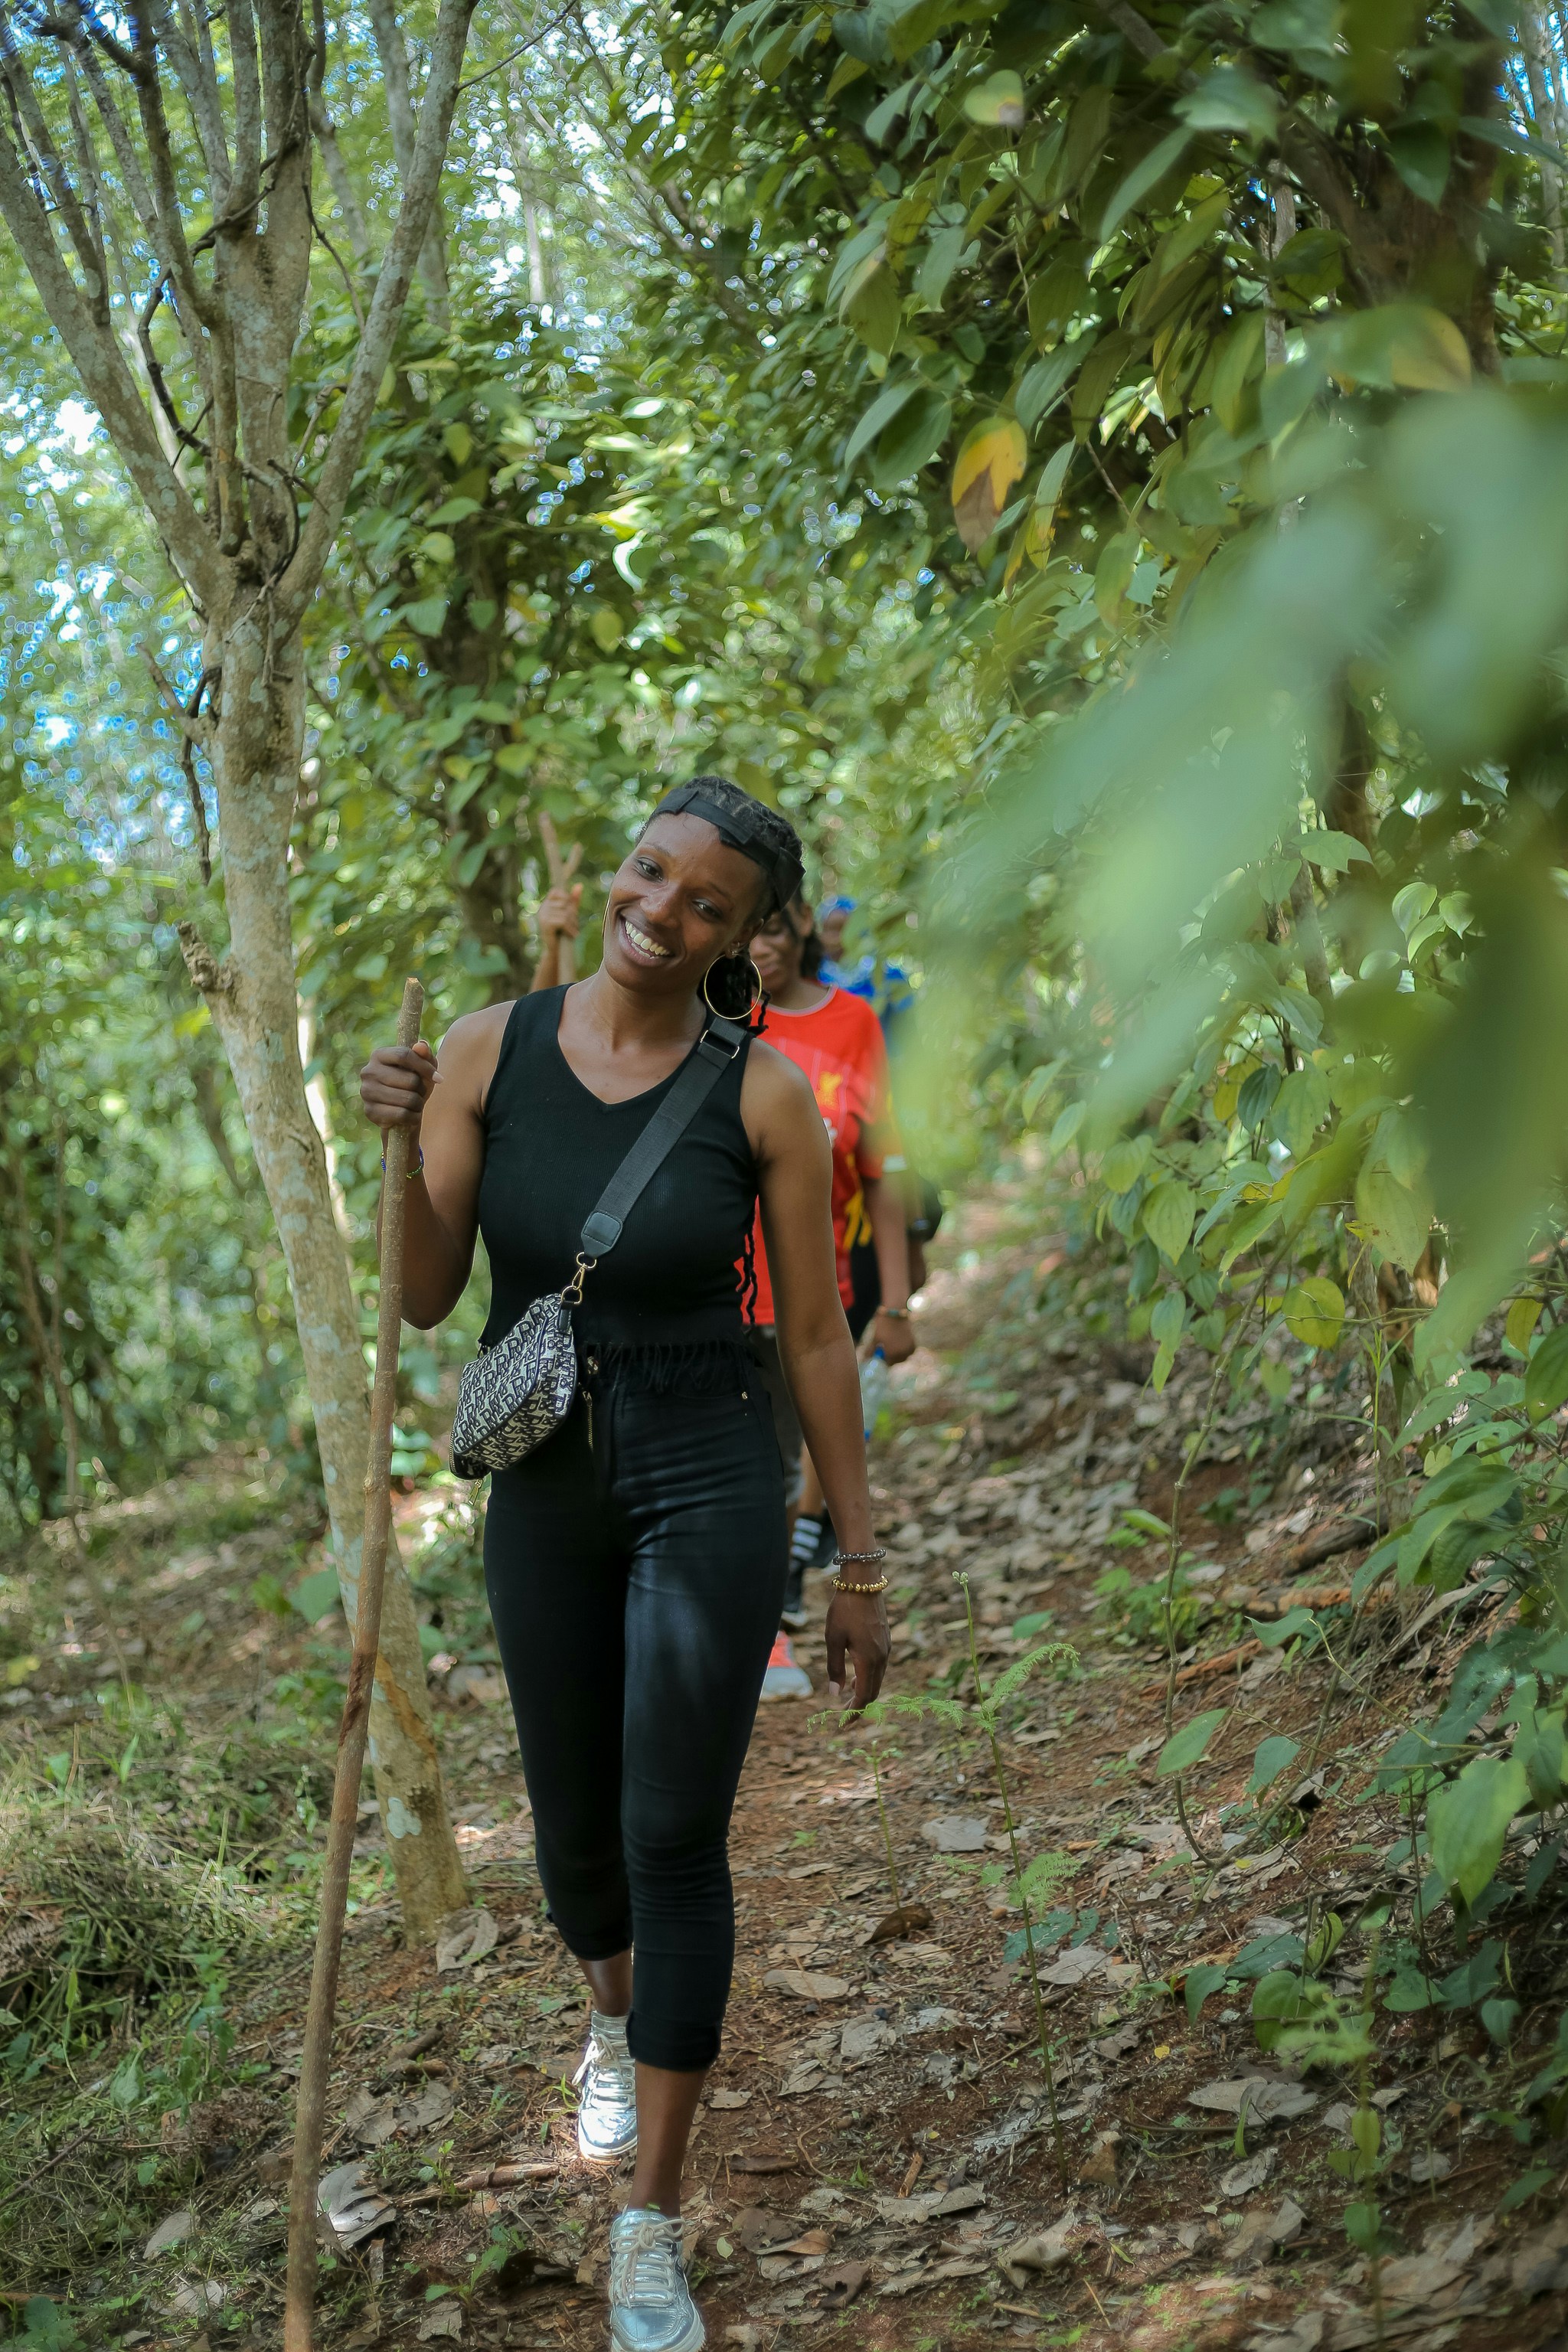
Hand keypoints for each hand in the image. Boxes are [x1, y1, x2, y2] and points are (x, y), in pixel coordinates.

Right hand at [360, 1039, 437, 1131]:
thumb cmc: (411, 1084)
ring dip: (419, 1104)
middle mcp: (368, 1072)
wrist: (398, 1113)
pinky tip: (411, 1116)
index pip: (404, 1055)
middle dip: (422, 1089)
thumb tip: (421, 1045)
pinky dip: (413, 1117)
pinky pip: (402, 1115)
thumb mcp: (421, 1068)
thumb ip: (424, 1054)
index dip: (425, 1067)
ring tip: (416, 1104)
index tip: (439, 1078)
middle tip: (421, 1093)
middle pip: (410, 1080)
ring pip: (408, 1099)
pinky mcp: (370, 1112)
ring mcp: (367, 1092)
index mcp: (379, 1055)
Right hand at [538, 881, 582, 941]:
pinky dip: (570, 929)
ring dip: (573, 924)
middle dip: (573, 915)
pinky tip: (572, 935)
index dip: (567, 899)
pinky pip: (563, 921)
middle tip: (573, 926)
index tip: (570, 913)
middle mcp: (542, 908)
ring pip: (565, 913)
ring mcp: (542, 916)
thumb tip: (579, 885)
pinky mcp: (545, 924)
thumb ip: (573, 900)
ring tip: (572, 932)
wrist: (556, 951)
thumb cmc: (563, 932)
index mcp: (546, 903)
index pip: (557, 891)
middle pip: (564, 903)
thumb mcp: (569, 914)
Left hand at [825, 1589, 888, 1712]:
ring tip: (848, 1697)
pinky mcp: (885, 1640)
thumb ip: (834, 1668)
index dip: (854, 1713)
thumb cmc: (844, 1610)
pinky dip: (868, 1678)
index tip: (842, 1724)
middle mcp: (882, 1658)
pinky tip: (855, 1676)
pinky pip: (879, 1667)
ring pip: (877, 1679)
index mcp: (868, 1660)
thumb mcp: (833, 1639)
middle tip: (844, 1716)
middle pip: (873, 1691)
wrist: (863, 1583)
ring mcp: (886, 1648)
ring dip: (864, 1691)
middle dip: (859, 1706)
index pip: (864, 1696)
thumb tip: (835, 1695)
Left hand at [874, 1307, 915, 1365]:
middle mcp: (901, 1354)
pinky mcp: (914, 1345)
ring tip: (892, 1347)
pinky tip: (899, 1345)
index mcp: (891, 1354)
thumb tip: (865, 1360)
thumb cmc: (883, 1325)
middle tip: (885, 1353)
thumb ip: (870, 1351)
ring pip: (902, 1359)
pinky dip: (904, 1352)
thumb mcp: (875, 1339)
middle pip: (895, 1363)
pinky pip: (908, 1353)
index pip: (886, 1365)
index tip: (880, 1358)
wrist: (895, 1313)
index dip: (882, 1362)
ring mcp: (909, 1350)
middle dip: (889, 1360)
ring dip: (897, 1356)